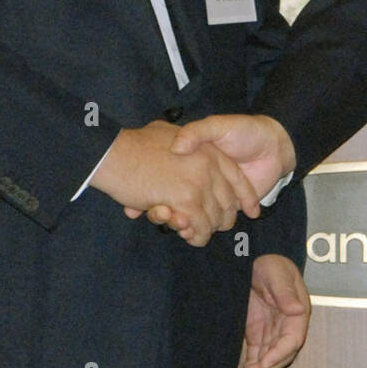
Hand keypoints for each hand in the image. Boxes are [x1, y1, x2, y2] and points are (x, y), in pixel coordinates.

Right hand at [92, 120, 259, 245]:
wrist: (115, 151)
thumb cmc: (139, 142)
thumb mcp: (170, 132)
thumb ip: (183, 141)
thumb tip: (186, 151)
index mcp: (209, 150)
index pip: (237, 178)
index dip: (245, 196)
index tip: (251, 211)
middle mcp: (209, 166)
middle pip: (229, 203)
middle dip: (220, 219)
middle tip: (209, 225)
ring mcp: (199, 183)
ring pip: (214, 218)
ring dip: (205, 229)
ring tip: (192, 232)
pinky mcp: (186, 200)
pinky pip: (199, 226)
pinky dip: (195, 235)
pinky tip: (187, 234)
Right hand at [137, 114, 296, 227]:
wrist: (275, 145)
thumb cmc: (245, 132)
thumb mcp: (216, 126)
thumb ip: (196, 132)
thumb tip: (176, 148)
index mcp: (196, 163)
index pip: (169, 183)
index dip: (156, 194)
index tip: (142, 202)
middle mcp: (201, 181)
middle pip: (175, 203)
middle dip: (164, 212)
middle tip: (157, 212)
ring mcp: (211, 195)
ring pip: (187, 217)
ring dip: (175, 222)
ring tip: (169, 219)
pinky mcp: (227, 209)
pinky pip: (204, 224)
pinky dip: (193, 231)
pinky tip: (185, 230)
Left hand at [234, 254, 309, 367]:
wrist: (254, 261)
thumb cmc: (270, 263)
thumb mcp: (276, 272)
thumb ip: (285, 291)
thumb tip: (298, 311)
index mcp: (297, 313)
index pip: (293, 340)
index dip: (280, 354)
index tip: (264, 364)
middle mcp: (287, 326)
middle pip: (281, 355)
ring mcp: (272, 332)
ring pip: (267, 359)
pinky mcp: (258, 334)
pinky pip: (256, 355)